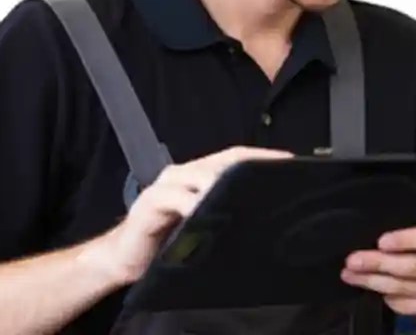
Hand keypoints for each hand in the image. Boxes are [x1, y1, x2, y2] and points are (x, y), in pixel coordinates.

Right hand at [80, 146, 291, 285]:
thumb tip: (267, 218)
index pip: (236, 159)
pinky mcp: (150, 203)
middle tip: (276, 180)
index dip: (263, 158)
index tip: (291, 164)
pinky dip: (193, 204)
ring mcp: (166, 186)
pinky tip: (208, 212)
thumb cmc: (167, 243)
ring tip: (248, 194)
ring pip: (202, 176)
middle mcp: (183, 175)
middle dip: (250, 170)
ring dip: (224, 184)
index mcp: (198, 176)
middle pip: (223, 163)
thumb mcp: (201, 226)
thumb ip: (223, 215)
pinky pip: (175, 199)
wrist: (124, 257)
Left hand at [341, 220, 415, 322]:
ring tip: (350, 274)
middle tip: (353, 261)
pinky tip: (370, 287)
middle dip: (378, 263)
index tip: (382, 242)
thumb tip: (376, 223)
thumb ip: (409, 222)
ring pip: (403, 287)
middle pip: (413, 266)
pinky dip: (387, 297)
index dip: (408, 240)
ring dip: (373, 281)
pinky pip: (406, 305)